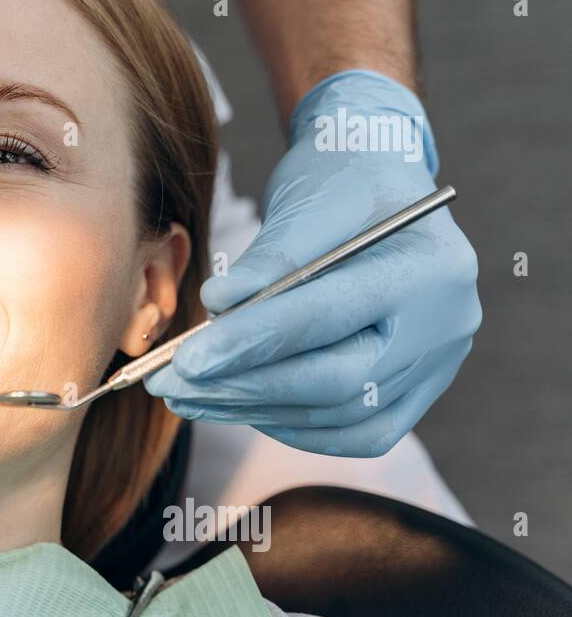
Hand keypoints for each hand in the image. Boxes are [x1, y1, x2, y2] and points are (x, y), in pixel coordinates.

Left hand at [145, 70, 481, 457]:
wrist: (382, 187)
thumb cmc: (339, 184)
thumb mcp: (303, 204)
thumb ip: (267, 262)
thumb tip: (217, 307)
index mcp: (429, 266)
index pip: (329, 318)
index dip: (253, 343)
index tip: (187, 360)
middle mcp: (446, 325)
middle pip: (338, 382)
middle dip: (244, 387)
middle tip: (170, 384)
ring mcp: (439, 364)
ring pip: (340, 415)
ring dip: (253, 410)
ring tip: (187, 395)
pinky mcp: (420, 392)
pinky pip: (356, 431)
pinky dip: (292, 425)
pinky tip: (238, 406)